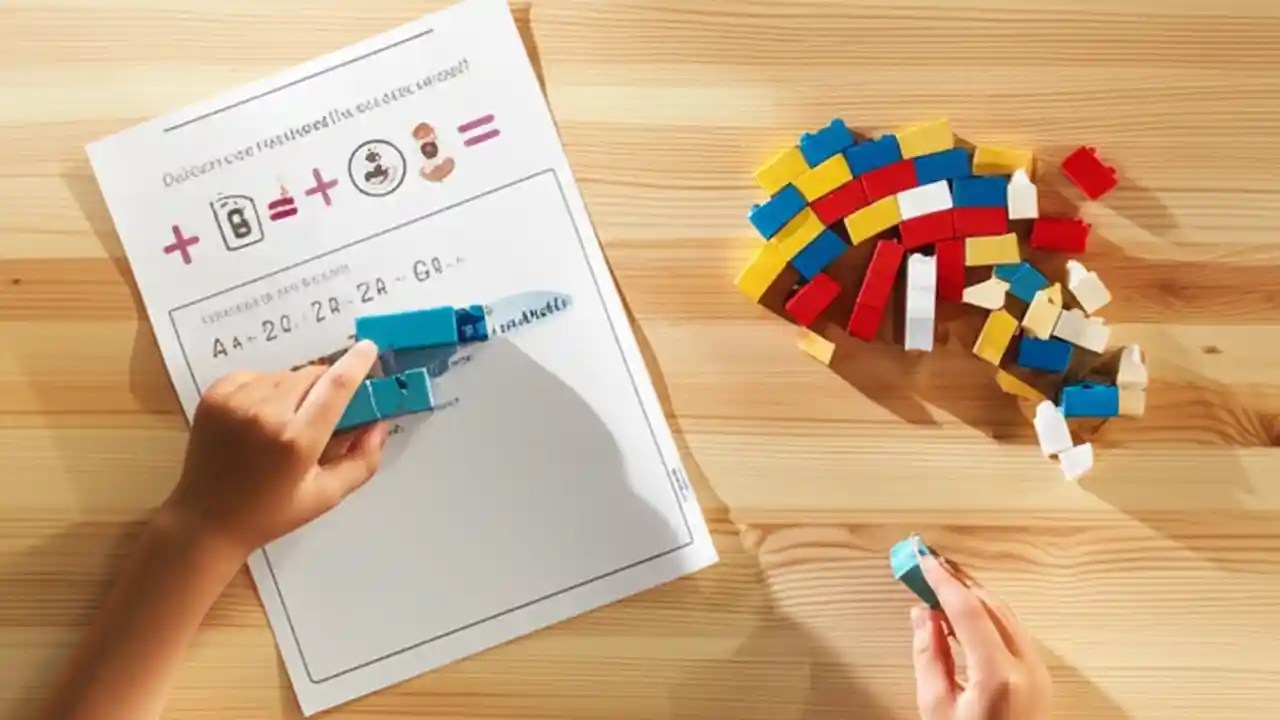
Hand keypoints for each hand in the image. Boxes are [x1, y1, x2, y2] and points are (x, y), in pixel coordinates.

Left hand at [163, 340, 390, 562]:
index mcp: (297, 440)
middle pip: (311, 375)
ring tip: (287, 420)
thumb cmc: (271, 513)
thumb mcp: (326, 496)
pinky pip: (255, 375)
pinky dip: (266, 387)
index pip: (336, 386)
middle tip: (321, 411)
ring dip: (295, 389)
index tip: (368, 348)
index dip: (356, 364)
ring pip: (284, 374)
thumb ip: (362, 460)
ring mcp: (236, 401)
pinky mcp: (215, 396)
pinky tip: (261, 415)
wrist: (205, 520)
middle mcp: (266, 414)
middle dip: (324, 386)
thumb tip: (379, 424)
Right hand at [911, 554, 1051, 719]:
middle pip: (991, 605)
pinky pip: (1011, 631)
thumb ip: (928, 655)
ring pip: (1004, 614)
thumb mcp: (936, 708)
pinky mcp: (1040, 676)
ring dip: (971, 597)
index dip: (942, 580)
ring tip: (938, 586)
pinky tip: (961, 616)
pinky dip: (985, 616)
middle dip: (956, 583)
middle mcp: (1027, 668)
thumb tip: (922, 615)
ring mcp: (1039, 671)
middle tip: (925, 567)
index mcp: (998, 676)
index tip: (922, 559)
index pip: (968, 610)